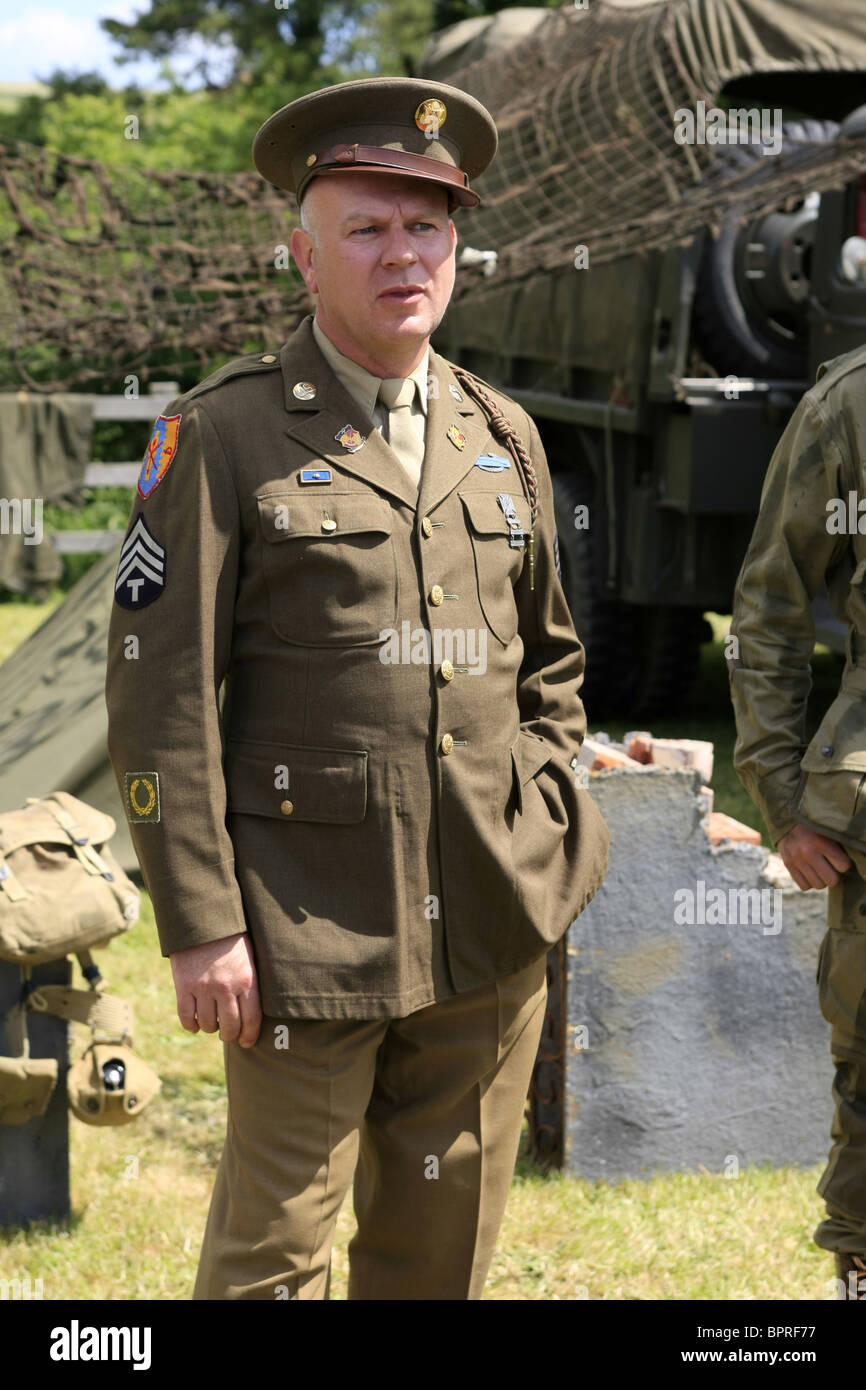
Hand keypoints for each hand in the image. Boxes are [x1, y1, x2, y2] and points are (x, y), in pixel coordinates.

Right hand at [169, 932, 261, 1046]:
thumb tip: (254, 1012)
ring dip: (210, 1028)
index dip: (249, 1036)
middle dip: (229, 1035)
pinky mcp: (184, 986)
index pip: (252, 1020)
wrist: (203, 920)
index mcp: (247, 980)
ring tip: (212, 1023)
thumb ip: (251, 983)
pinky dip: (191, 1025)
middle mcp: (226, 987)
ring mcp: (203, 988)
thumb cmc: (232, 939)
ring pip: (208, 1024)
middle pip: (230, 1027)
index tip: (247, 1042)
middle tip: (228, 1034)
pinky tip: (194, 1024)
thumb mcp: (250, 957)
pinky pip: (186, 1016)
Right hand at [777, 823, 851, 890]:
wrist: (787, 821)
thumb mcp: (826, 832)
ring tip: (820, 869)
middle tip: (831, 867)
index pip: (843, 866)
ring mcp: (796, 860)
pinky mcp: (788, 866)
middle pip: (832, 880)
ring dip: (822, 879)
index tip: (839, 859)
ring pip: (819, 885)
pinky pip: (805, 886)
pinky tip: (810, 872)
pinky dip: (809, 882)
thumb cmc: (814, 828)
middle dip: (833, 875)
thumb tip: (845, 868)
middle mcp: (807, 852)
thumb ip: (837, 848)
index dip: (844, 864)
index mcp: (820, 841)